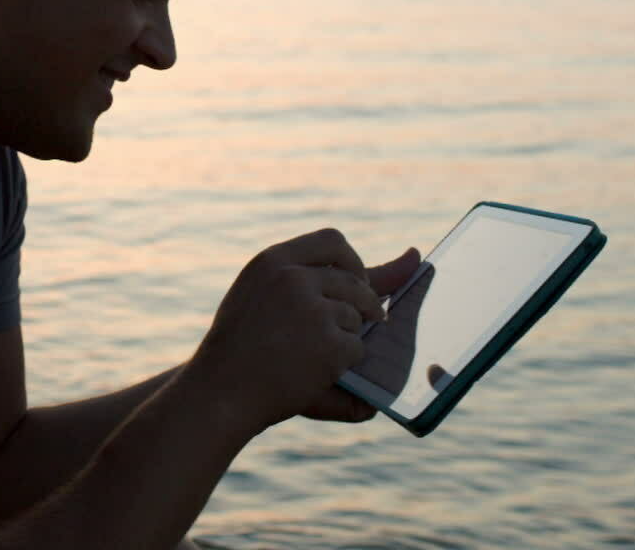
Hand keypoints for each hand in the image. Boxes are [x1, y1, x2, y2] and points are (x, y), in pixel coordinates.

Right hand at [184, 229, 388, 433]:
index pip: (332, 241)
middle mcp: (292, 278)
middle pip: (355, 282)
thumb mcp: (271, 298)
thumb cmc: (246, 346)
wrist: (218, 392)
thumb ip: (338, 278)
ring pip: (357, 316)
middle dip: (359, 307)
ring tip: (308, 356)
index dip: (349, 264)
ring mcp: (310, 309)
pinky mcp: (327, 343)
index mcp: (272, 261)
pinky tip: (313, 373)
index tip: (350, 283)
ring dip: (345, 338)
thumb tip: (416, 258)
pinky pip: (358, 348)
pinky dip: (345, 364)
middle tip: (334, 332)